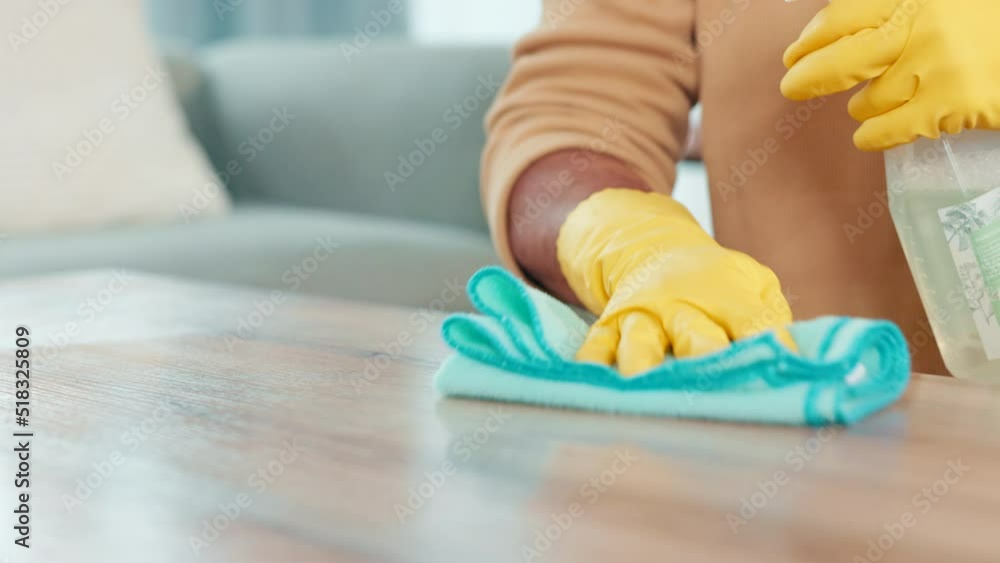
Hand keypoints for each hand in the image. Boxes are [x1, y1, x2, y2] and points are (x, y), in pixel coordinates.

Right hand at [557, 189, 795, 375]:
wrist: (650, 248)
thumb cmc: (713, 280)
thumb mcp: (753, 284)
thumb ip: (773, 320)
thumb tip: (795, 364)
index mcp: (726, 292)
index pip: (754, 324)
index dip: (770, 352)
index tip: (782, 378)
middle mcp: (682, 304)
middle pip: (697, 340)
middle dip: (708, 367)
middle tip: (719, 397)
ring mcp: (641, 316)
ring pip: (641, 347)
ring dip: (644, 371)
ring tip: (648, 394)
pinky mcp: (609, 327)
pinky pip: (596, 348)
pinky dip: (592, 366)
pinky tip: (594, 384)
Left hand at [780, 0, 999, 150]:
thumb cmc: (996, 18)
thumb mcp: (956, 0)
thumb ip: (905, 7)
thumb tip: (844, 27)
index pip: (845, 14)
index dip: (815, 36)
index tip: (796, 51)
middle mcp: (923, 24)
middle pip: (842, 57)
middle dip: (809, 75)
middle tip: (791, 86)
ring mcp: (937, 65)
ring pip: (871, 96)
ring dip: (862, 104)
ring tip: (866, 103)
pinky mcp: (952, 103)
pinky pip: (890, 128)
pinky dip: (873, 134)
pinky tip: (867, 135)